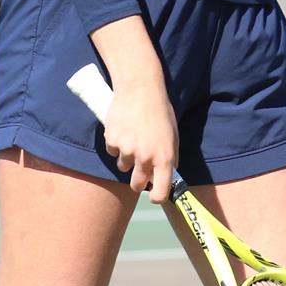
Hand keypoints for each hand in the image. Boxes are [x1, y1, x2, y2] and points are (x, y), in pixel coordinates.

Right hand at [102, 80, 178, 203]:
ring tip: (134, 137)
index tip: (155, 196)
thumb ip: (170, 157)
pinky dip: (117, 144)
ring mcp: (127, 151)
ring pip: (123, 167)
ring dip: (127, 158)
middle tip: (140, 169)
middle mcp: (145, 158)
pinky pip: (113, 151)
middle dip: (138, 181)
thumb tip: (166, 175)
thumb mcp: (173, 135)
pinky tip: (124, 128)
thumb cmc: (160, 111)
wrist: (140, 88)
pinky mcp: (112, 142)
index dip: (157, 197)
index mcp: (165, 158)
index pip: (160, 192)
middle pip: (136, 185)